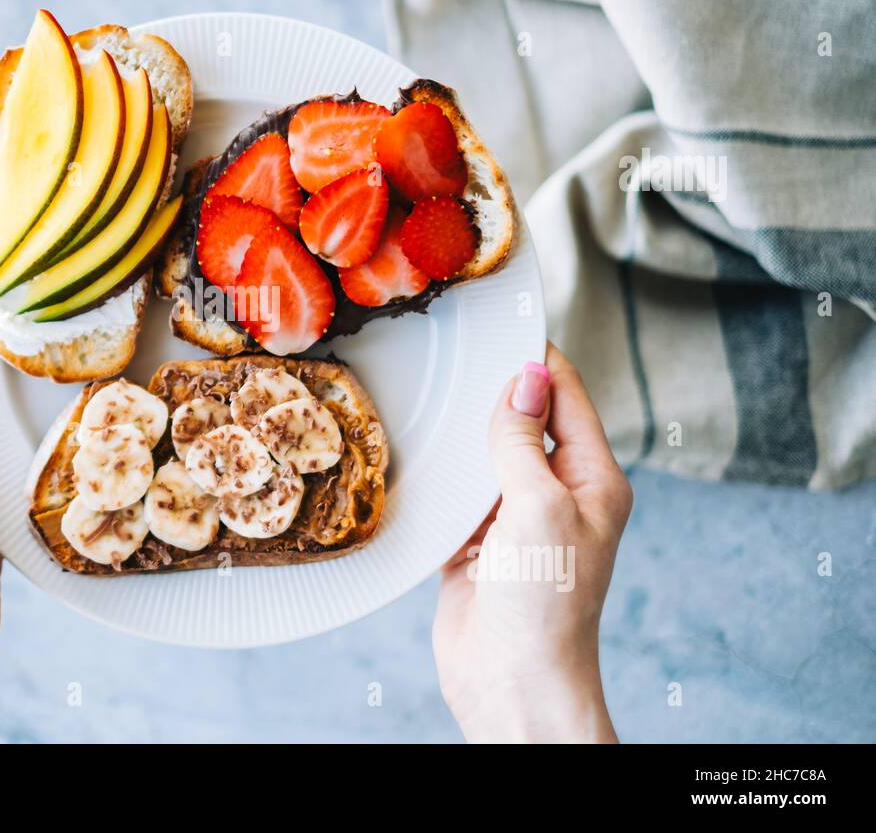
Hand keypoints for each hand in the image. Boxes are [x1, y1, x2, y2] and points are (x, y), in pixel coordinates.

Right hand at [433, 342, 631, 742]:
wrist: (512, 685)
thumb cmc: (544, 604)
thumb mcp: (538, 508)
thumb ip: (524, 441)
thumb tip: (527, 376)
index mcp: (591, 479)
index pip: (566, 396)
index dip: (535, 358)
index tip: (499, 320)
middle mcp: (557, 494)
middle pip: (523, 422)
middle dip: (491, 391)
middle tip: (449, 353)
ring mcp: (516, 521)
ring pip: (486, 457)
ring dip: (462, 435)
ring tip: (427, 396)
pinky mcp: (477, 546)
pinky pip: (457, 496)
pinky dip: (439, 478)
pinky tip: (415, 457)